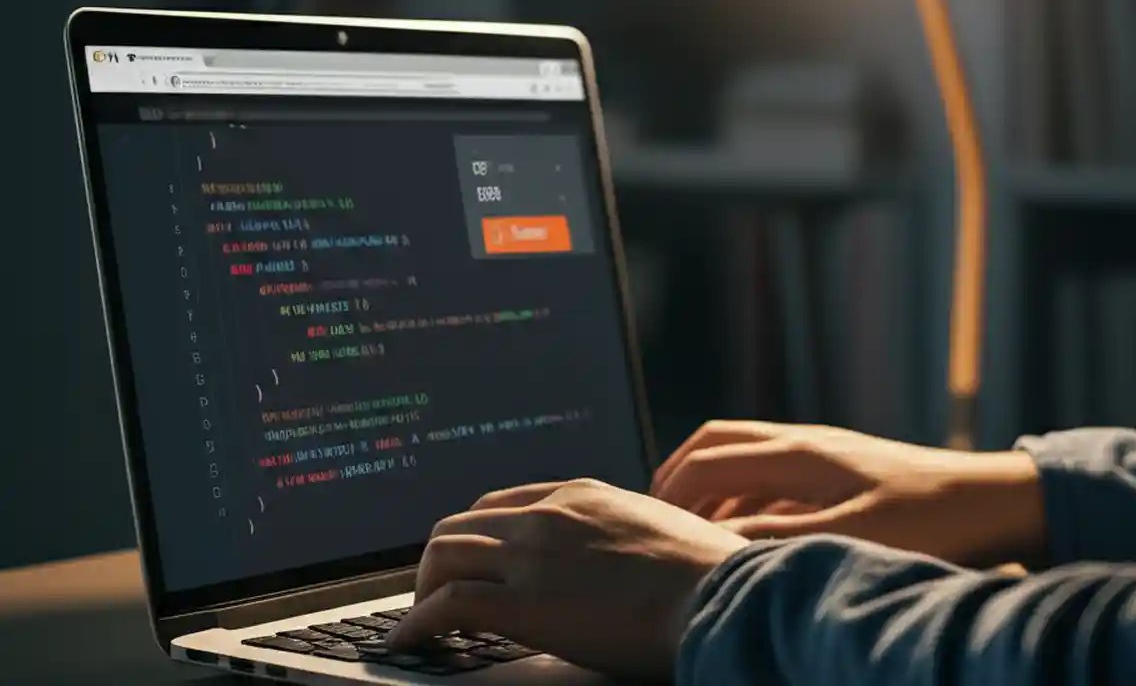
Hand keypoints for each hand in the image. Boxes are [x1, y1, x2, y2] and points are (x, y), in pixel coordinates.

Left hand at [388, 478, 748, 681]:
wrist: (726, 595)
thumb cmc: (713, 574)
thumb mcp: (663, 530)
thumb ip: (627, 535)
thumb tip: (628, 560)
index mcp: (583, 494)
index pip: (501, 504)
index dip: (475, 536)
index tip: (468, 562)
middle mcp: (549, 514)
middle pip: (460, 525)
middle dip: (440, 561)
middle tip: (436, 595)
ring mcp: (533, 554)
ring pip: (442, 555)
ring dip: (423, 590)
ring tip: (422, 623)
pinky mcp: (525, 603)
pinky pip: (446, 605)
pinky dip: (416, 624)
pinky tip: (407, 643)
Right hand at [651, 420, 1044, 567]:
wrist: (1001, 499)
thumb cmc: (934, 522)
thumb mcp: (851, 539)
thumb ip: (776, 539)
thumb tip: (713, 541)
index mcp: (798, 454)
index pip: (707, 462)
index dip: (670, 494)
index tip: (651, 530)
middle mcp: (804, 440)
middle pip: (716, 441)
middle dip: (678, 474)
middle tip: (656, 513)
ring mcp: (824, 448)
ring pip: (743, 450)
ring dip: (710, 481)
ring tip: (693, 522)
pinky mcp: (842, 462)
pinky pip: (772, 466)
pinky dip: (743, 489)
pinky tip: (750, 524)